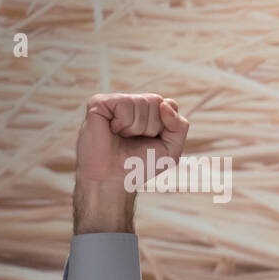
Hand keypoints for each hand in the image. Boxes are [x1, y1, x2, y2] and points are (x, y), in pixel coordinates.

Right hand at [73, 93, 188, 232]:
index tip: (153, 140)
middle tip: (135, 140)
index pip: (170, 104)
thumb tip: (165, 103)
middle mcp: (133, 102)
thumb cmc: (140, 164)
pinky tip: (113, 131)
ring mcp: (115, 101)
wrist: (113, 178)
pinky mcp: (99, 102)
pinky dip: (123, 123)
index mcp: (150, 111)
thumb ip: (179, 126)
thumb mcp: (171, 149)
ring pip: (141, 102)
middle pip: (156, 101)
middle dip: (151, 127)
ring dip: (136, 127)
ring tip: (123, 137)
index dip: (165, 125)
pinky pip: (124, 104)